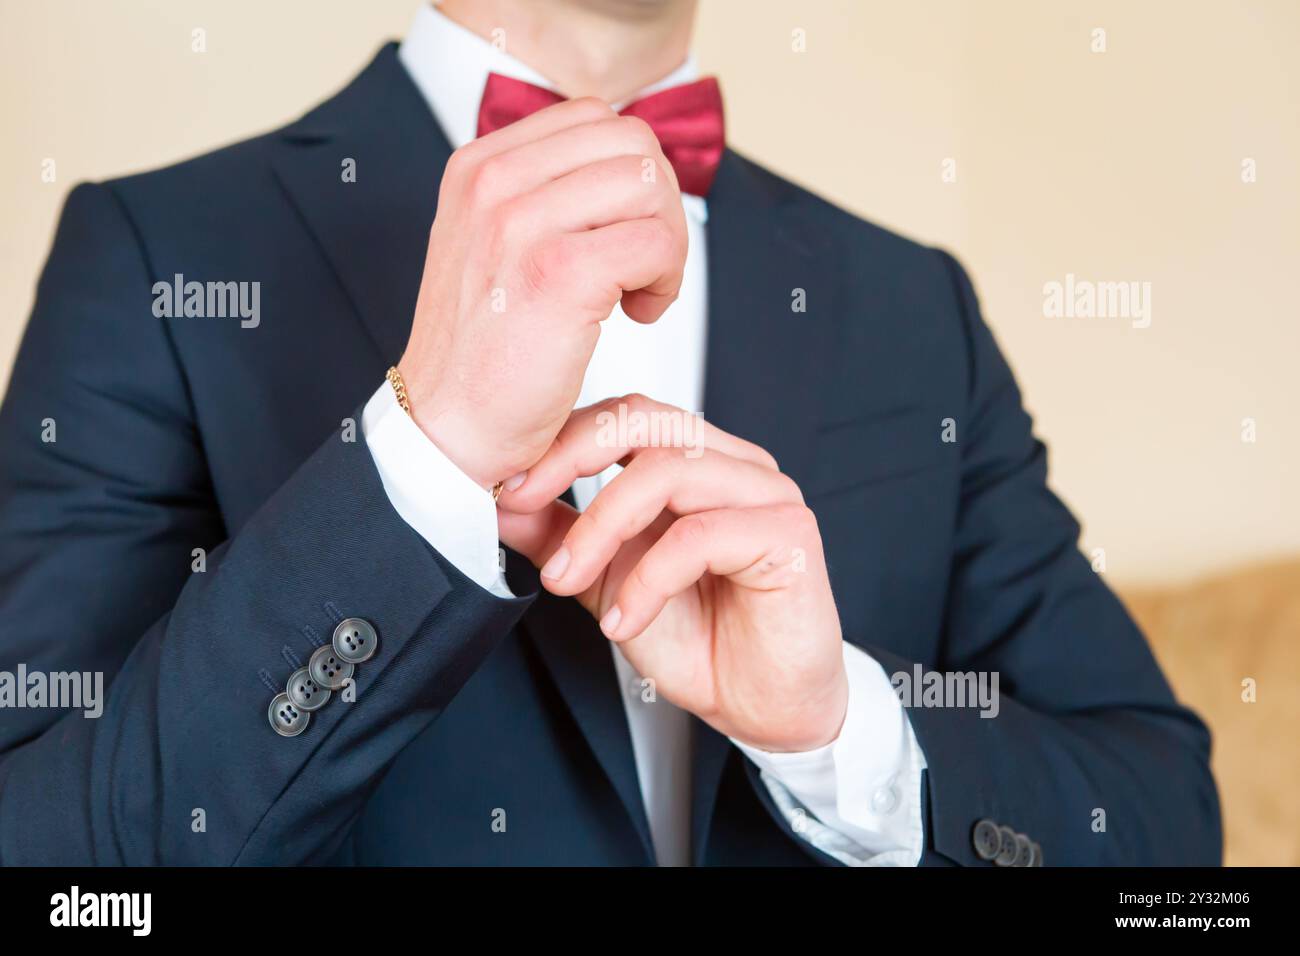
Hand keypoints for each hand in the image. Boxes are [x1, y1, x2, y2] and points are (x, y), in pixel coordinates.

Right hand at [396, 98, 687, 487]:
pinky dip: (665, 280)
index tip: (619, 233)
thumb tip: (630, 172)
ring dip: (667, 243)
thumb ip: (543, 196)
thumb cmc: (483, 351)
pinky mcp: (558, 272)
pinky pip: (656, 242)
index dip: (630, 173)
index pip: (595, 119)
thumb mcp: (491, 246)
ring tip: (640, 292)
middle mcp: (494, 182)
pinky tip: (637, 315)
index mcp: (478, 166)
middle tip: (644, 266)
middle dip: (660, 204)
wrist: (447, 427)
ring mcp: (522, 222)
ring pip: (651, 186)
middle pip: (632, 142)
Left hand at [497, 395, 847, 752]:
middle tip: (523, 503)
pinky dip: (646, 580)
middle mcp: (736, 465)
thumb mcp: (606, 581)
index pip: (626, 416)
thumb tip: (500, 504)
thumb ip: (562, 536)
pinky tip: (623, 620)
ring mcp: (767, 493)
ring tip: (567, 581)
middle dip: (571, 458)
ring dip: (600, 528)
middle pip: (647, 421)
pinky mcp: (789, 532)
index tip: (508, 487)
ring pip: (667, 472)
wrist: (761, 709)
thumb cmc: (701, 641)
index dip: (561, 441)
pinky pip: (699, 535)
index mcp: (699, 461)